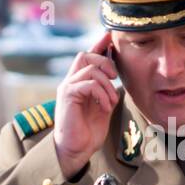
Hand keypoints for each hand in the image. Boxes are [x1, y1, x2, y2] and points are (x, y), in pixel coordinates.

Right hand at [53, 30, 120, 177]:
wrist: (76, 150)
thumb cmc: (88, 131)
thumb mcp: (103, 106)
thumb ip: (107, 90)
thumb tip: (117, 77)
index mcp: (80, 82)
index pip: (88, 56)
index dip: (99, 44)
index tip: (110, 35)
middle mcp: (71, 81)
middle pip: (85, 55)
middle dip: (104, 61)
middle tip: (115, 77)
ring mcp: (67, 88)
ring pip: (89, 68)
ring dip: (106, 84)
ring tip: (111, 101)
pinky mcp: (67, 96)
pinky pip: (88, 84)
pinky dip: (101, 94)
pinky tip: (105, 107)